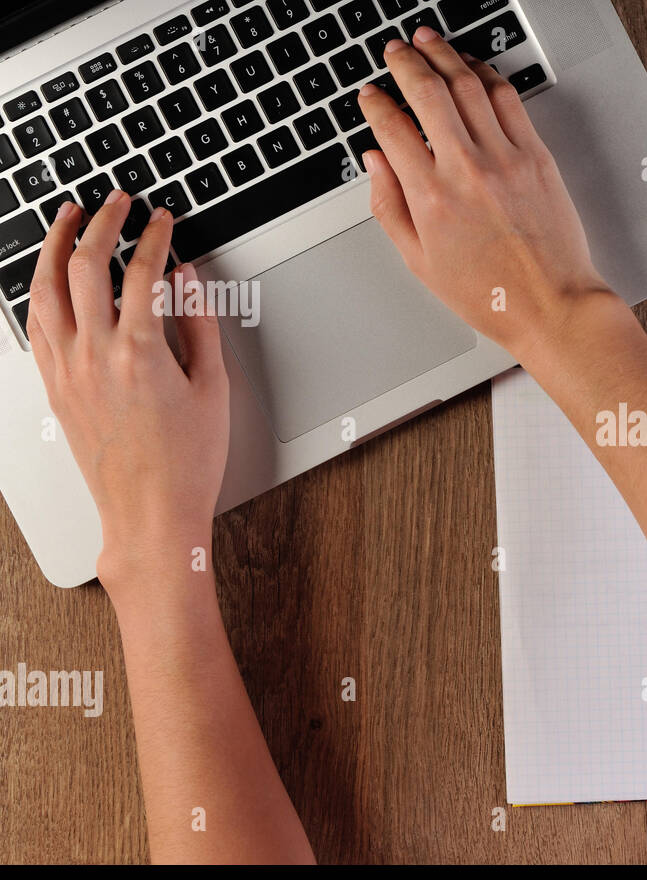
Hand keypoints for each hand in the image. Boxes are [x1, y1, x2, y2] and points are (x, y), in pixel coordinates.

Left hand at [25, 193, 228, 581]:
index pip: (142, 271)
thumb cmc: (187, 461)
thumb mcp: (213, 388)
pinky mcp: (54, 386)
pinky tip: (49, 277)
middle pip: (84, 265)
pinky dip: (41, 289)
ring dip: (54, 244)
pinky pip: (36, 323)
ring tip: (67, 218)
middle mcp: (94, 354)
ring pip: (45, 287)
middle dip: (102, 222)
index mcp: (140, 350)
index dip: (154, 236)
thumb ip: (200, 325)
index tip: (163, 220)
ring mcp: (66, 369)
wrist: (150, 513)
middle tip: (116, 201)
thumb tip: (190, 280)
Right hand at [358, 27, 615, 358]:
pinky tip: (473, 68)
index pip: (390, 127)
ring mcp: (504, 158)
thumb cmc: (491, 295)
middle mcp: (465, 170)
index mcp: (430, 197)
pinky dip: (485, 75)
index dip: (374, 103)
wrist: (552, 306)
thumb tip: (374, 162)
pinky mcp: (536, 156)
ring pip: (467, 84)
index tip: (370, 95)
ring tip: (428, 42)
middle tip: (395, 50)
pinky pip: (508, 99)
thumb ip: (390, 206)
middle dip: (405, 61)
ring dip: (443, 55)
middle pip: (427, 91)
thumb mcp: (421, 262)